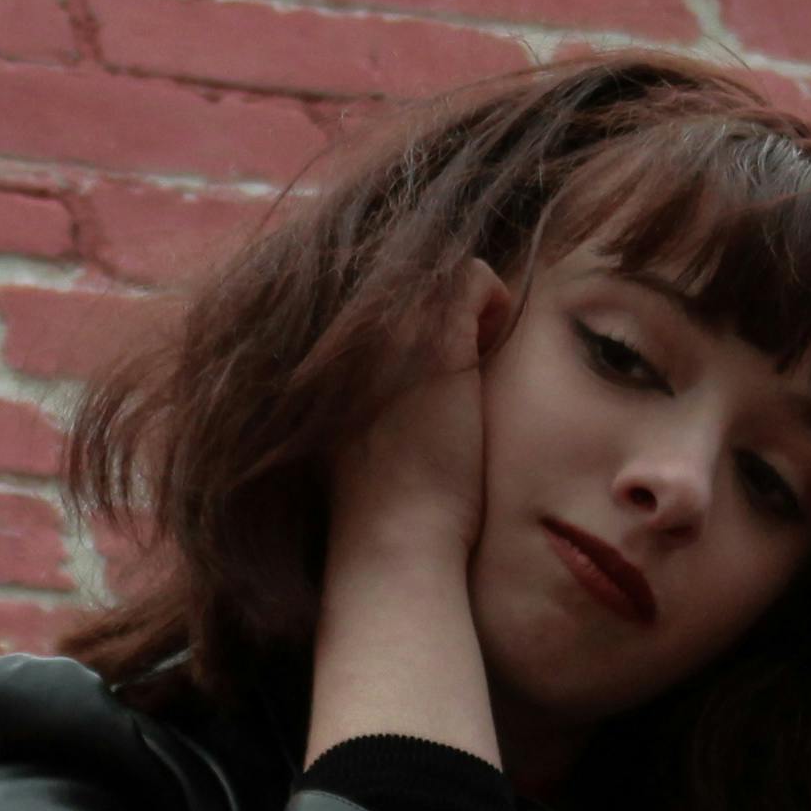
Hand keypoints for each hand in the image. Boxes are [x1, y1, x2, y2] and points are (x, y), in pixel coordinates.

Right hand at [325, 265, 508, 576]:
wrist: (392, 541)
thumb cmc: (380, 502)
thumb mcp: (351, 425)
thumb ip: (360, 376)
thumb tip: (398, 353)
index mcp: (317, 346)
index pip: (370, 287)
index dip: (408, 310)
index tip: (427, 357)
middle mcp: (344, 322)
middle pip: (404, 270)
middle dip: (437, 303)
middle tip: (456, 356)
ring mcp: (385, 323)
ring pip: (438, 268)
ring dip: (464, 306)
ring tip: (471, 358)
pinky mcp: (432, 333)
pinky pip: (474, 276)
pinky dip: (493, 304)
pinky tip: (487, 352)